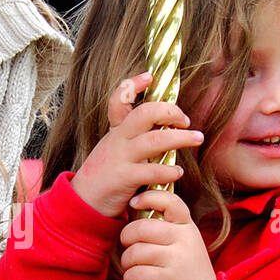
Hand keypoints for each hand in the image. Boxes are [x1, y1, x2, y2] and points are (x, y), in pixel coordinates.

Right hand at [71, 72, 203, 217]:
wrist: (83, 203)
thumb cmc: (106, 176)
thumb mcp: (115, 150)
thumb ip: (134, 138)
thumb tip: (163, 128)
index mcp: (116, 131)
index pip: (118, 99)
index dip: (132, 84)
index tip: (149, 76)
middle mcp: (117, 140)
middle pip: (145, 113)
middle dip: (170, 112)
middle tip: (186, 120)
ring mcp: (120, 158)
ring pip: (154, 140)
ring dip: (180, 138)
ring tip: (197, 139)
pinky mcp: (122, 178)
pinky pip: (150, 171)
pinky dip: (168, 170)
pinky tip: (177, 172)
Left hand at [120, 187, 215, 279]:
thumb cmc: (187, 271)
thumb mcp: (185, 243)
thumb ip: (168, 226)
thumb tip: (137, 206)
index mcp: (187, 227)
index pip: (169, 201)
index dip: (148, 197)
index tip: (134, 203)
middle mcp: (184, 239)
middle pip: (141, 228)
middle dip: (127, 238)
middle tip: (129, 247)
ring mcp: (176, 259)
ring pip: (135, 252)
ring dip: (127, 263)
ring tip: (134, 268)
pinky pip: (135, 273)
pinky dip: (130, 278)